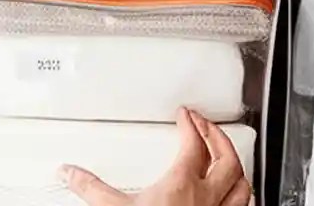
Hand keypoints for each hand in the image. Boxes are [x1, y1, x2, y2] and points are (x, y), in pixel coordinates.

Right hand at [62, 108, 251, 205]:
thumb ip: (92, 188)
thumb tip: (71, 173)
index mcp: (183, 183)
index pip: (194, 143)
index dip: (191, 124)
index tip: (186, 117)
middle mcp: (207, 197)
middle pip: (226, 156)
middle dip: (218, 136)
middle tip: (208, 126)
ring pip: (241, 183)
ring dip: (236, 165)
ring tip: (227, 156)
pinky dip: (242, 196)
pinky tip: (235, 196)